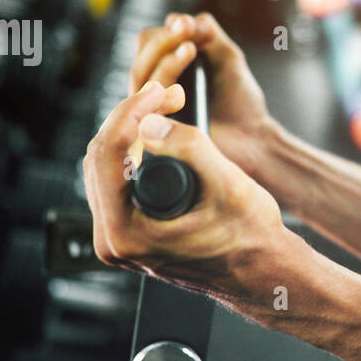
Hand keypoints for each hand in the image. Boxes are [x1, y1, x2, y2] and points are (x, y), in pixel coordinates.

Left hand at [84, 81, 284, 291]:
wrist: (260, 270)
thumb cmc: (250, 238)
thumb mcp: (229, 186)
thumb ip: (190, 148)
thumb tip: (148, 121)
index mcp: (127, 234)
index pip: (107, 154)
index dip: (132, 111)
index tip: (159, 90)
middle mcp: (113, 240)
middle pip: (100, 156)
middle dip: (133, 117)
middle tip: (168, 95)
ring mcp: (117, 237)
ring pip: (105, 165)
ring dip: (133, 131)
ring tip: (168, 108)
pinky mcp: (127, 230)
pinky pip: (117, 179)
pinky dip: (136, 151)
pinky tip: (160, 133)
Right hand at [130, 12, 271, 170]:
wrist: (252, 137)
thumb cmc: (240, 101)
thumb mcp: (228, 58)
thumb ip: (208, 33)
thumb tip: (180, 19)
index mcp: (167, 68)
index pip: (148, 43)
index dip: (166, 32)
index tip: (187, 25)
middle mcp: (155, 88)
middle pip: (140, 59)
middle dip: (162, 43)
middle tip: (187, 35)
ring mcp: (154, 111)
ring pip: (141, 81)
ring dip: (164, 62)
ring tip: (189, 50)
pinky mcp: (156, 134)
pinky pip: (147, 111)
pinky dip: (159, 95)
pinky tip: (178, 88)